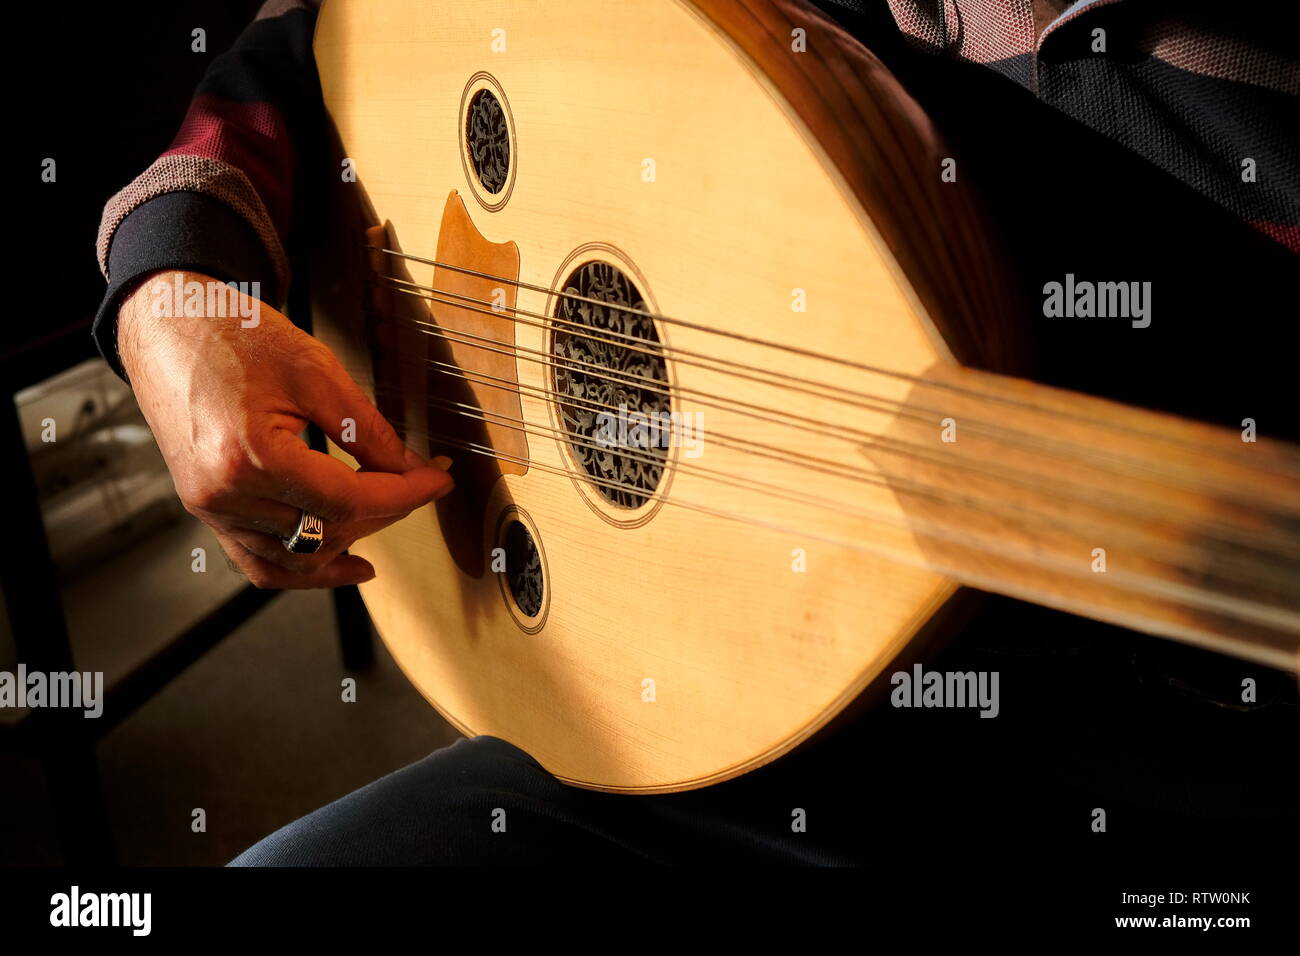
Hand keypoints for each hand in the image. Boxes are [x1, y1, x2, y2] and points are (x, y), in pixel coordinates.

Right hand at [118, 270, 452, 587]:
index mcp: (251, 457)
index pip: (349, 500)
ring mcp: (210, 508)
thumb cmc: (232, 334)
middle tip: (419, 485)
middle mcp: (224, 494)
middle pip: (328, 532)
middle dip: (385, 513)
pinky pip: (257, 562)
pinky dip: (303, 569)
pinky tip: (344, 564)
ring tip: (387, 516)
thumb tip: (410, 468)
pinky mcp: (206, 508)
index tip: (436, 482)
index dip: (404, 495)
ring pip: (296, 558)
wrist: (167, 323)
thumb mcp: (316, 372)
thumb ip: (368, 430)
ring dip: (350, 542)